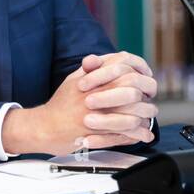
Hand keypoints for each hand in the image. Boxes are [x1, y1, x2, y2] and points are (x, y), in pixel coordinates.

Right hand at [1, 52, 156, 154]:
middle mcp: (94, 95)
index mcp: (91, 79)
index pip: (124, 67)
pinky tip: (142, 134)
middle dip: (146, 95)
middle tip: (149, 99)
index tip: (145, 78)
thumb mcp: (73, 79)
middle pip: (132, 90)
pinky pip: (124, 135)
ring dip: (144, 117)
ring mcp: (95, 116)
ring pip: (132, 114)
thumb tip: (113, 58)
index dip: (140, 71)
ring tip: (148, 118)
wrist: (43, 127)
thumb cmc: (60, 105)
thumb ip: (93, 68)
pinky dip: (137, 135)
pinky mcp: (96, 135)